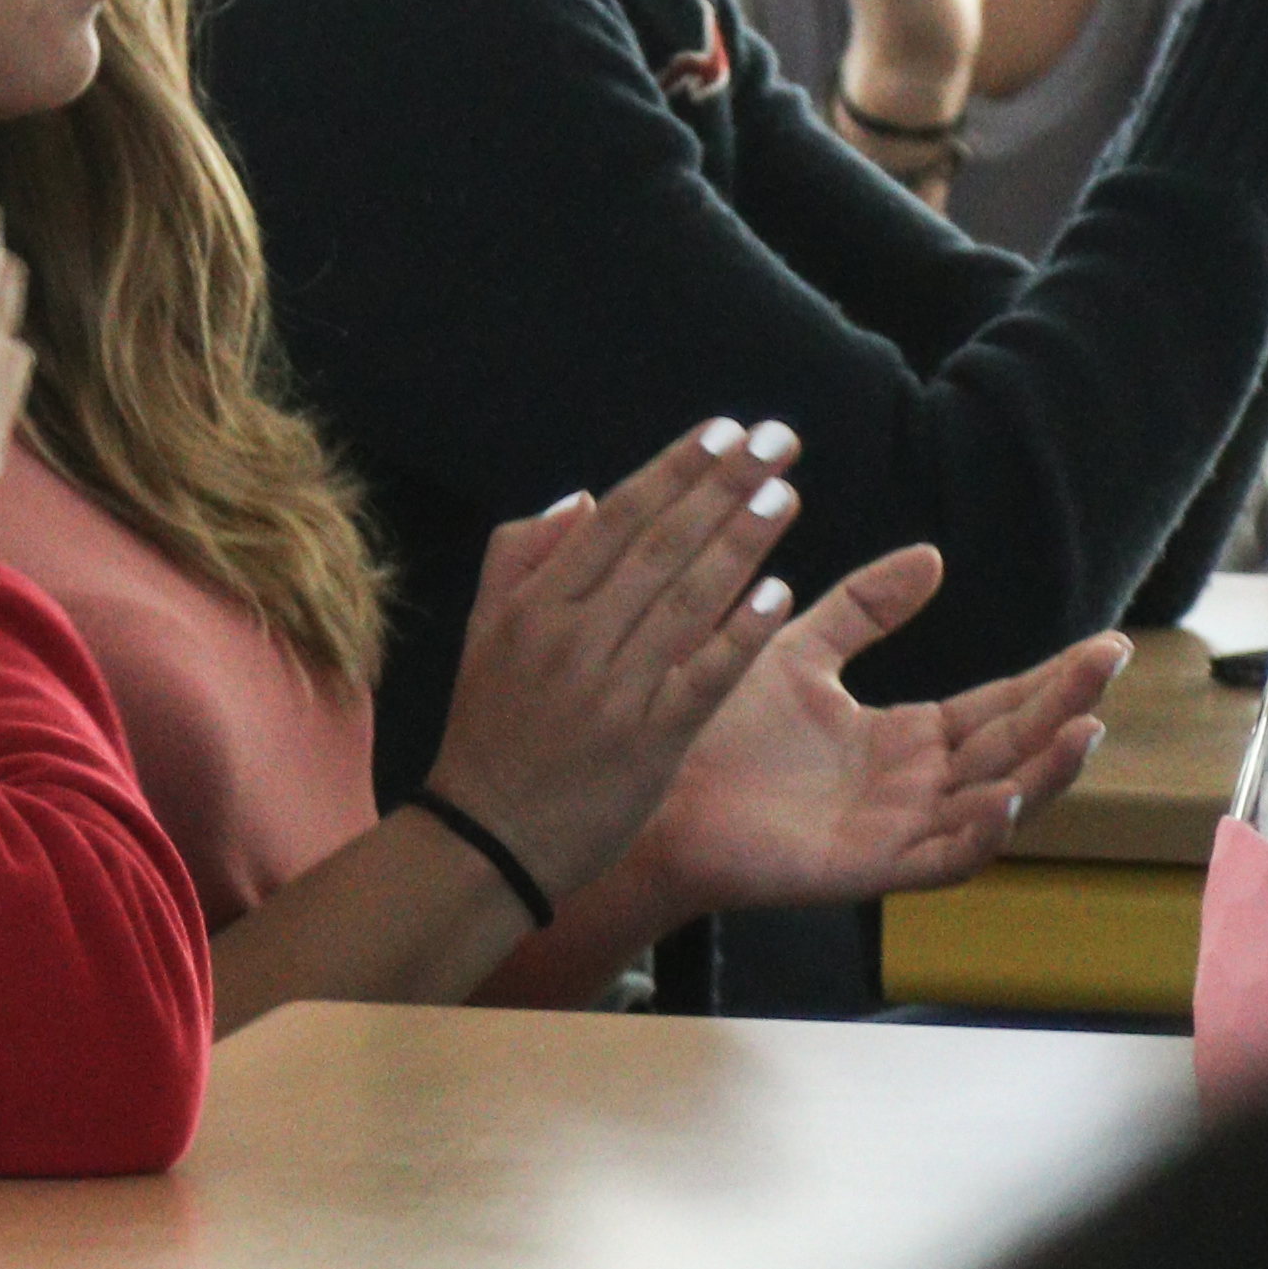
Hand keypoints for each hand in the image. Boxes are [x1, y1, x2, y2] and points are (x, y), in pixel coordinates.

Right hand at [423, 419, 817, 900]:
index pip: (617, 520)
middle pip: (662, 547)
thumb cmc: (490, 731)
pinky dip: (742, 635)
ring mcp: (615, 691)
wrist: (487, 838)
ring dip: (742, 542)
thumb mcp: (483, 631)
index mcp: (537, 607)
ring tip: (784, 493)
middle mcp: (576, 639)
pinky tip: (780, 593)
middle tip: (778, 440)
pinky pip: (703, 677)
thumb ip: (521, 555)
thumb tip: (583, 498)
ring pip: (689, 601)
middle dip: (723, 486)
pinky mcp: (648, 742)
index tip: (724, 431)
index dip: (674, 470)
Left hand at [630, 552, 1127, 913]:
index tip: (1105, 644)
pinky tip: (1006, 797)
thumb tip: (932, 556)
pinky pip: (942, 858)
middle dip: (1065, 709)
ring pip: (997, 806)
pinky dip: (981, 833)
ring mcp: (898, 832)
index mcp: (907, 740)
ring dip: (1045, 772)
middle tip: (1110, 663)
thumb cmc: (717, 730)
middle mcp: (915, 788)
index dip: (1052, 680)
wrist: (653, 793)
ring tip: (1085, 728)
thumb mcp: (802, 652)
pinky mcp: (869, 870)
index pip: (1000, 708)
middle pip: (1012, 750)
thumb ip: (865, 607)